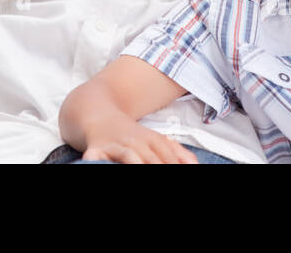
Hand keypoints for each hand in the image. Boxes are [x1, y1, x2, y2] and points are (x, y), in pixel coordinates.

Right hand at [81, 119, 198, 163]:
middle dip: (161, 168)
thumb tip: (195, 165)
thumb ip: (177, 152)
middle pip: (152, 160)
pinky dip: (100, 163)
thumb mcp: (154, 139)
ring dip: (138, 165)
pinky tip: (104, 164)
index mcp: (152, 140)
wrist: (97, 112)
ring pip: (130, 157)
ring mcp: (116, 145)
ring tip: (142, 168)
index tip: (184, 173)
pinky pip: (97, 159)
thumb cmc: (130, 135)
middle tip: (168, 177)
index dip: (176, 166)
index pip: (169, 157)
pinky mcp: (95, 150)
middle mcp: (135, 142)